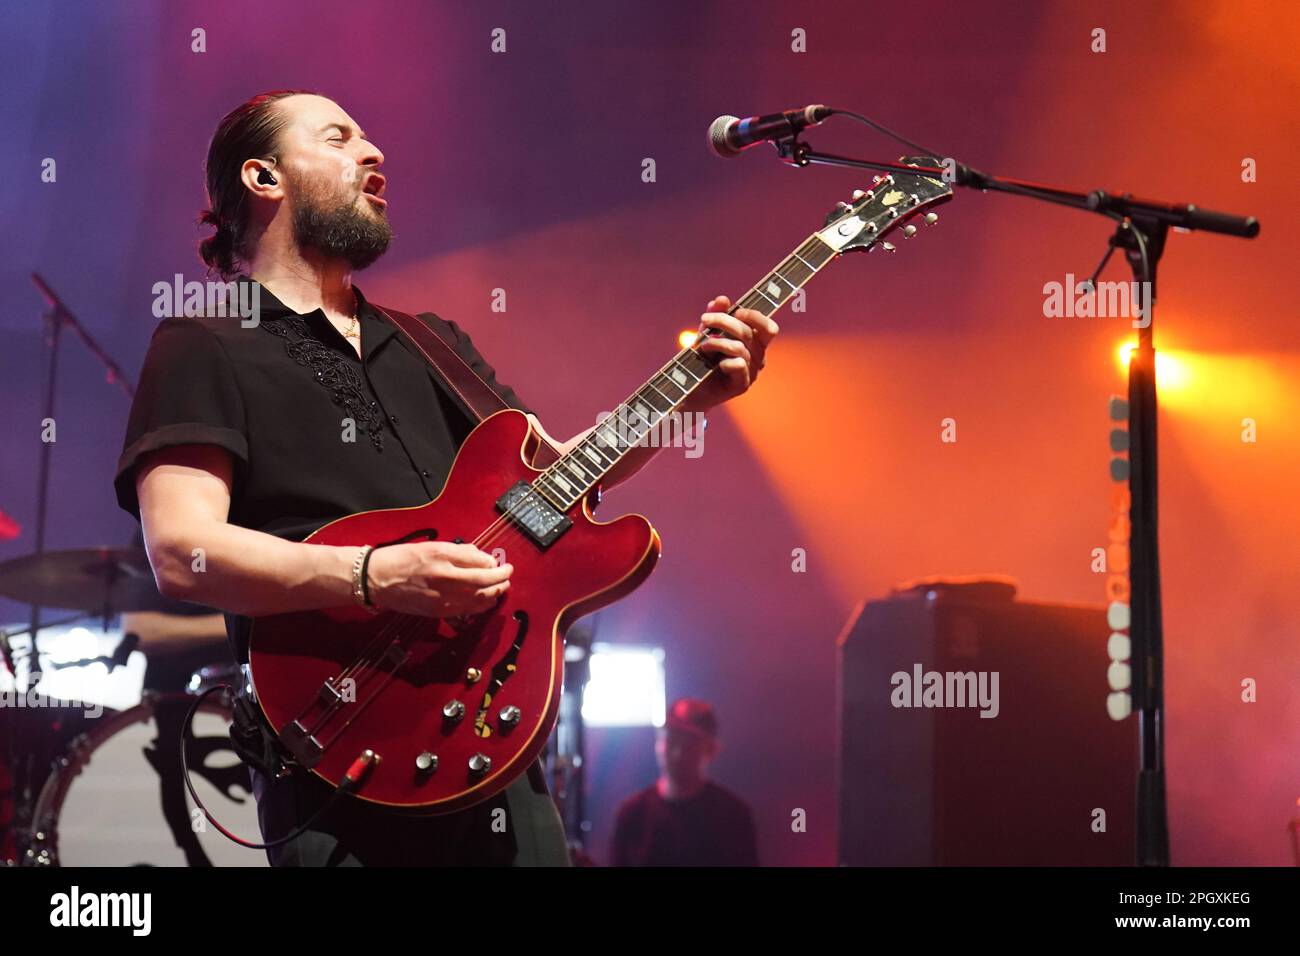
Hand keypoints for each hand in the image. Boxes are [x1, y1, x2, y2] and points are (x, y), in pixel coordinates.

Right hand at [365, 542, 511, 617]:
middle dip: (501, 578)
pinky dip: (480, 605)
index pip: (478, 560)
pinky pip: (466, 610)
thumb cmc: (401, 559)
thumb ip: (457, 552)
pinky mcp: (438, 611)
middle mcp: (444, 576)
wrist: (376, 579)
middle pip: (484, 580)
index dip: (493, 562)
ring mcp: (441, 596)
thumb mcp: (430, 546)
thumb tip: (480, 558)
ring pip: (479, 598)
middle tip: (508, 573)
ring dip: (495, 593)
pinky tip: (487, 601)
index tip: (497, 561)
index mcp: (442, 555)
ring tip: (502, 587)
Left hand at [685, 295, 778, 411]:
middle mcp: (758, 357)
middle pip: (749, 333)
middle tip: (704, 319)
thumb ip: (715, 315)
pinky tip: (713, 364)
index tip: (735, 311)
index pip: (768, 328)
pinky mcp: (743, 385)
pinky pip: (739, 365)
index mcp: (756, 343)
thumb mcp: (707, 331)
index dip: (755, 317)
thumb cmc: (703, 357)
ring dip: (717, 342)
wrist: (691, 385)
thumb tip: (722, 299)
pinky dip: (724, 361)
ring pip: (740, 348)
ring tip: (702, 345)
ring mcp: (752, 372)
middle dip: (724, 322)